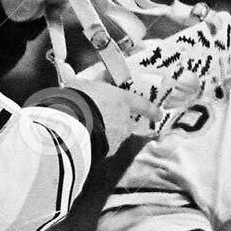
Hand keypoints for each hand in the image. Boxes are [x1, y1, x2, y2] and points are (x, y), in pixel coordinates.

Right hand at [28, 79, 159, 155]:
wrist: (72, 124)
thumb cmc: (79, 99)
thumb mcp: (84, 83)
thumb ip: (95, 83)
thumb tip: (101, 78)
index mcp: (123, 102)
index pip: (142, 105)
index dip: (151, 109)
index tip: (159, 114)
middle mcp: (124, 122)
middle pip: (123, 122)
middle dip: (113, 119)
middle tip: (97, 114)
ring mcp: (116, 139)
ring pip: (112, 134)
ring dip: (102, 130)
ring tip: (85, 125)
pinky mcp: (105, 152)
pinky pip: (102, 145)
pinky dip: (95, 141)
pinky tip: (83, 136)